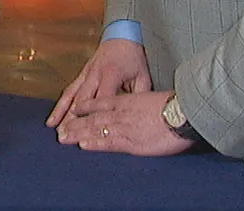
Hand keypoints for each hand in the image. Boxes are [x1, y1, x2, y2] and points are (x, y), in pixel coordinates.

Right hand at [47, 38, 151, 127]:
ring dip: (63, 114)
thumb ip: (138, 97)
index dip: (96, 116)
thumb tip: (136, 117)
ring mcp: (86, 74)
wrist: (121, 38)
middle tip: (67, 136)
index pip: (102, 99)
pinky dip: (60, 105)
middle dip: (73, 119)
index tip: (91, 132)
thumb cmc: (133, 59)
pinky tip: (53, 118)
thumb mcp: (142, 77)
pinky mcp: (81, 75)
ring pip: (72, 96)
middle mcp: (95, 75)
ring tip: (56, 130)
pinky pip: (69, 91)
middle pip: (82, 100)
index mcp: (112, 74)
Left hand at [54, 90, 193, 156]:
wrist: (183, 112)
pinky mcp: (131, 142)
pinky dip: (94, 143)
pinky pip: (108, 142)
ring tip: (63, 138)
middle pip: (92, 118)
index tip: (74, 110)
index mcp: (126, 101)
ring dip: (78, 133)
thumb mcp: (151, 98)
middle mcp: (121, 113)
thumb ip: (139, 103)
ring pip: (95, 129)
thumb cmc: (173, 105)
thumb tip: (137, 107)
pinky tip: (82, 145)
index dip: (85, 108)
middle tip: (59, 131)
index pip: (100, 103)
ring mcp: (124, 127)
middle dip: (74, 124)